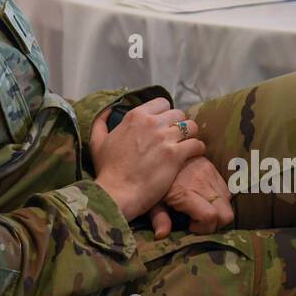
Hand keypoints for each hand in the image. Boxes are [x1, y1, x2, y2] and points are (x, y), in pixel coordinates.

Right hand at [90, 98, 206, 221]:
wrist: (116, 192)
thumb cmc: (107, 170)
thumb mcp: (97, 142)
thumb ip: (100, 122)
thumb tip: (107, 111)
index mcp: (135, 116)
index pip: (162, 103)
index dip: (165, 113)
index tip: (164, 124)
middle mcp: (152, 123)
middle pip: (178, 114)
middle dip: (179, 124)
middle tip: (176, 137)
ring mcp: (165, 138)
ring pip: (191, 127)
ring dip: (190, 135)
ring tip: (187, 145)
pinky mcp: (176, 155)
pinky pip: (197, 144)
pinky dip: (197, 149)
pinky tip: (193, 155)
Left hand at [146, 156, 234, 239]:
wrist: (151, 151)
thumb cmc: (149, 181)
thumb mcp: (151, 201)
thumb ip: (159, 218)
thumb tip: (161, 235)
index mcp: (185, 192)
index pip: (210, 217)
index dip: (205, 229)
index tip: (191, 226)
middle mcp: (201, 182)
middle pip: (226, 213)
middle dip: (217, 223)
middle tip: (199, 221)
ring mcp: (209, 172)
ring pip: (228, 201)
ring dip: (218, 209)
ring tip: (200, 208)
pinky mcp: (211, 165)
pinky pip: (225, 188)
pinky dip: (219, 197)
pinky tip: (203, 197)